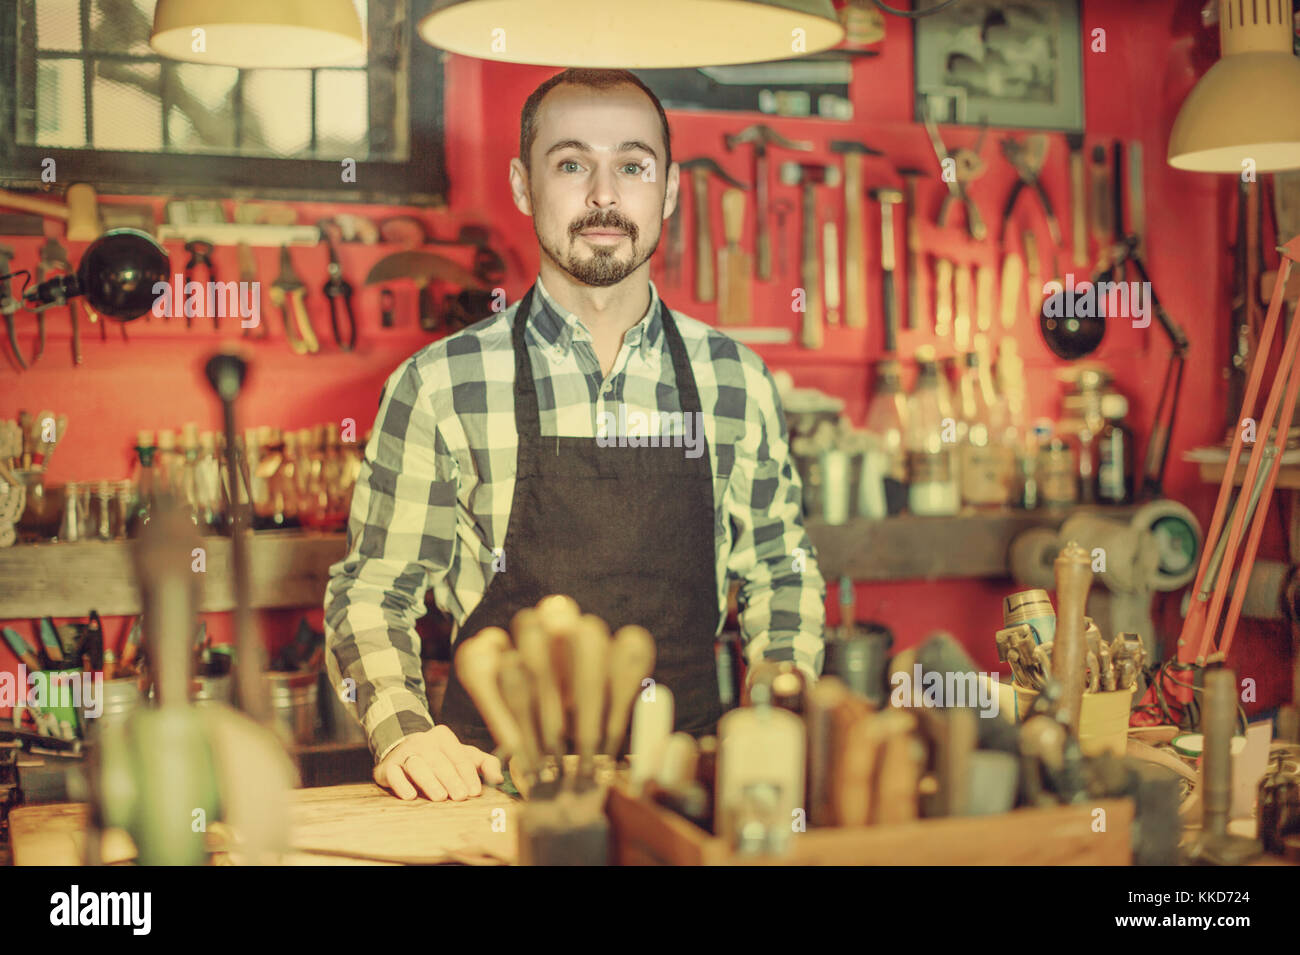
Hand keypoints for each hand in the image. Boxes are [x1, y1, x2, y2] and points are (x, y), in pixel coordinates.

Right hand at [373, 724, 503, 800]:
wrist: (403, 751)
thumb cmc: (441, 757)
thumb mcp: (464, 756)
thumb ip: (485, 764)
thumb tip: (498, 779)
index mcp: (443, 737)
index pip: (459, 756)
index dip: (468, 775)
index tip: (474, 792)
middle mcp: (422, 741)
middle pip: (439, 761)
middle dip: (451, 779)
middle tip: (460, 796)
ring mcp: (404, 753)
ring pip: (417, 765)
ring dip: (429, 782)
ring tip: (440, 797)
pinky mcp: (387, 767)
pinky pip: (393, 774)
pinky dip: (401, 784)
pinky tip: (410, 796)